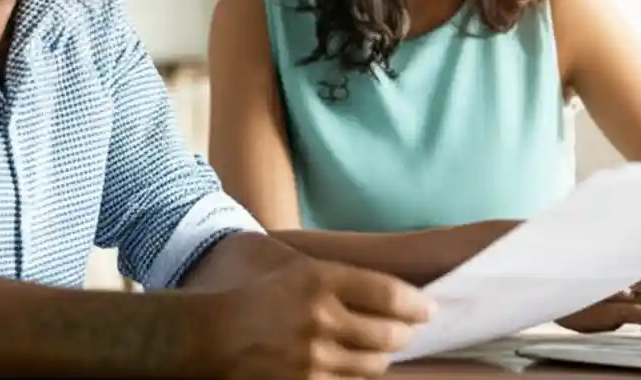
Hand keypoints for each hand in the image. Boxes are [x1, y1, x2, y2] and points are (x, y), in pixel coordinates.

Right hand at [197, 257, 432, 378]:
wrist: (212, 336)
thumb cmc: (260, 299)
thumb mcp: (300, 271)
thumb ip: (344, 280)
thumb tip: (396, 294)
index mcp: (321, 279)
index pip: (389, 295)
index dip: (417, 305)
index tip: (428, 309)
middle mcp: (321, 317)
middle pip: (390, 334)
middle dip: (404, 334)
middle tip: (407, 331)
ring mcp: (314, 356)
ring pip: (375, 365)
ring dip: (383, 357)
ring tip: (380, 349)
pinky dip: (357, 376)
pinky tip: (352, 365)